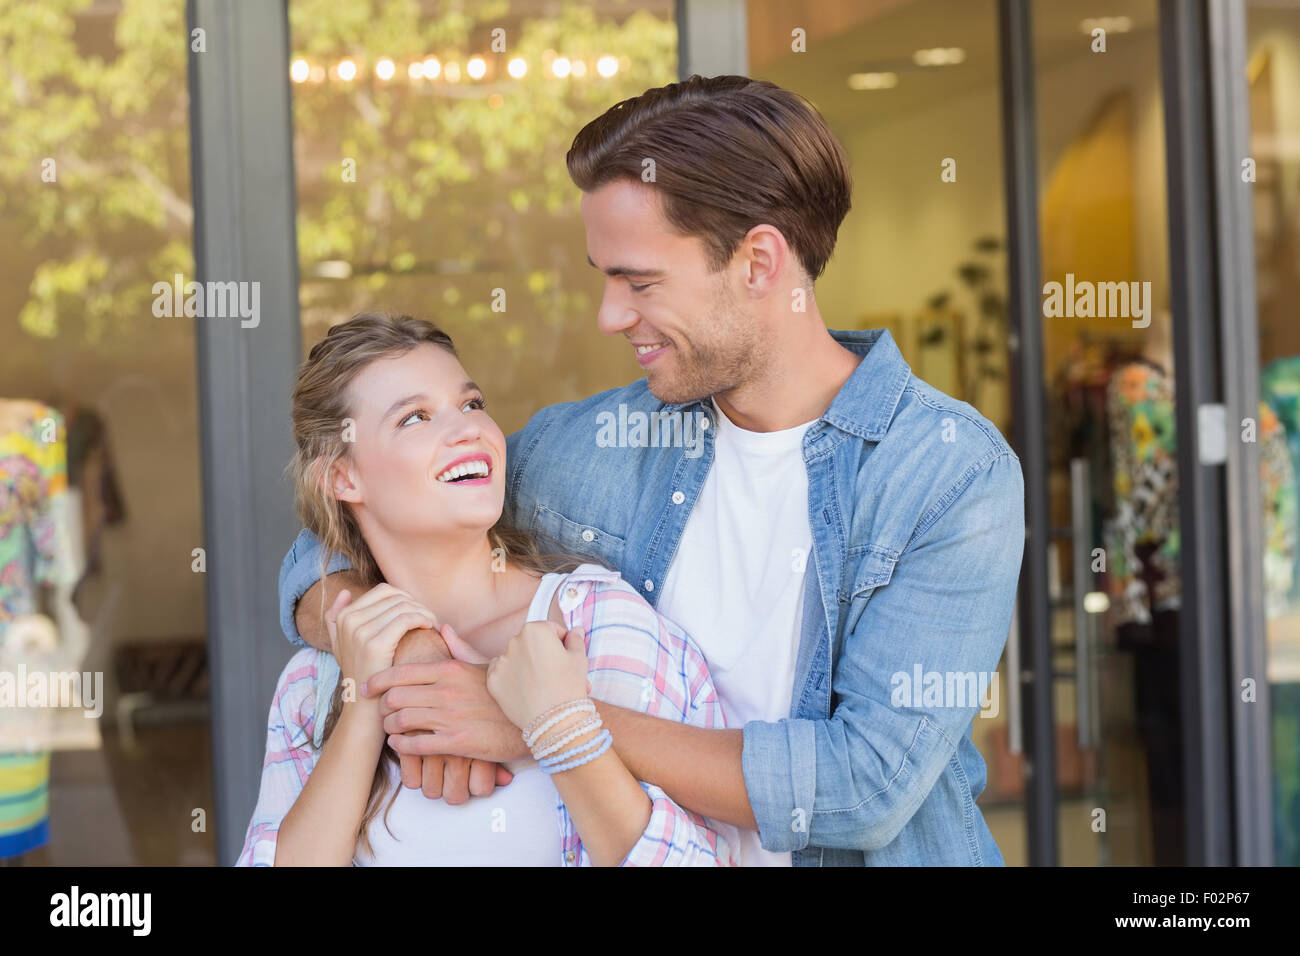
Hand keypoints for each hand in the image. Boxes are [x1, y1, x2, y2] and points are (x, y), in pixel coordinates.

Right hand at [326, 584, 436, 691]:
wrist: (364, 708)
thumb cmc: (362, 676)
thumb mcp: (342, 646)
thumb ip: (337, 618)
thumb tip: (345, 593)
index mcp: (343, 617)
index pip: (384, 591)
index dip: (405, 598)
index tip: (416, 612)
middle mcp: (349, 621)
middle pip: (395, 596)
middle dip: (416, 603)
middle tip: (427, 618)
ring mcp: (359, 632)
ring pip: (403, 605)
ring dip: (423, 611)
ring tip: (430, 623)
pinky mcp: (375, 644)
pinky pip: (406, 618)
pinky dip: (423, 618)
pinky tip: (429, 627)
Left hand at [364, 655, 530, 763]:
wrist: (536, 719)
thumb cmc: (508, 692)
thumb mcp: (485, 664)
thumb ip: (459, 646)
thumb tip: (442, 627)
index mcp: (450, 670)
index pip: (403, 672)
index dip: (378, 680)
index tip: (366, 686)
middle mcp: (447, 691)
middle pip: (395, 697)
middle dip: (381, 705)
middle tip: (378, 711)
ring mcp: (451, 717)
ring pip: (402, 720)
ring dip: (389, 726)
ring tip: (389, 728)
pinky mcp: (456, 741)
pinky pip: (416, 745)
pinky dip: (402, 746)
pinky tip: (400, 744)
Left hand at [485, 622, 588, 729]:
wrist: (554, 720)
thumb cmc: (568, 686)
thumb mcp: (579, 658)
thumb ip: (575, 639)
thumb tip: (575, 631)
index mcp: (535, 630)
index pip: (550, 629)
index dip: (561, 643)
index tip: (566, 657)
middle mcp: (514, 641)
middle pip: (531, 643)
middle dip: (542, 654)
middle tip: (556, 673)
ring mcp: (501, 662)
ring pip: (516, 658)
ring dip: (526, 665)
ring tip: (542, 684)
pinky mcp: (492, 681)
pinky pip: (502, 673)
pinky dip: (512, 678)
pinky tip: (526, 689)